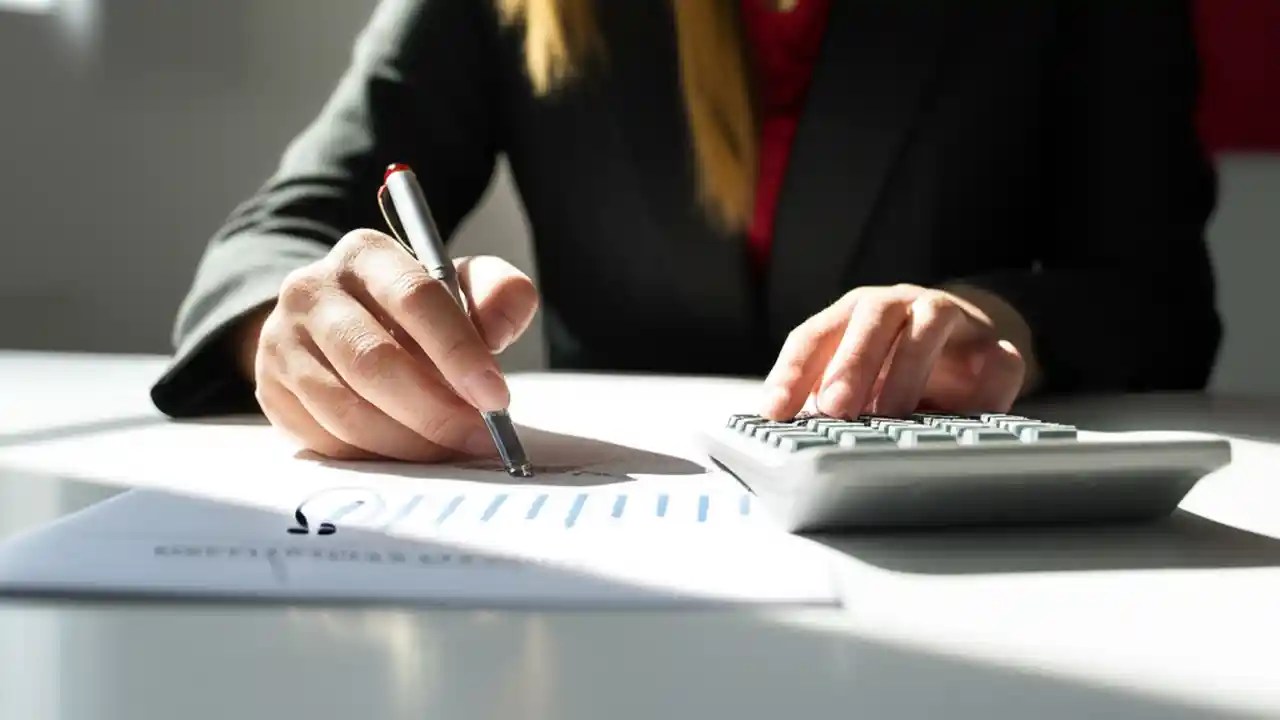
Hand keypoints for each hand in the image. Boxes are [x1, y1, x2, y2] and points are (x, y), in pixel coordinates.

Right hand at [239, 229, 538, 461]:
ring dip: (408, 442)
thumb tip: (497, 331)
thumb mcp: (464, 286)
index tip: (496, 396)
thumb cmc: (418, 311)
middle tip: (480, 437)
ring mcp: (282, 342)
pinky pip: (324, 439)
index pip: (414, 297)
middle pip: (374, 360)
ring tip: (450, 450)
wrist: (345, 326)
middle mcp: (312, 290)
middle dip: (435, 409)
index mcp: (366, 254)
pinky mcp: (272, 390)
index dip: (458, 351)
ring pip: (346, 408)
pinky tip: (409, 455)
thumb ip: (498, 294)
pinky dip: (375, 457)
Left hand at [760, 284, 1027, 419]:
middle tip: (835, 408)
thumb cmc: (897, 367)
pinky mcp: (997, 345)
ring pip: (930, 322)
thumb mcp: (858, 383)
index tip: (773, 412)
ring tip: (891, 413)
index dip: (791, 373)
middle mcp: (899, 305)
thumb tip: (793, 440)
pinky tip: (970, 413)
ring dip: (908, 367)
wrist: (972, 347)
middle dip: (850, 362)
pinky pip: (998, 358)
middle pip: (871, 317)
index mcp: (853, 314)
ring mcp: (951, 318)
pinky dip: (987, 384)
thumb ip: (830, 401)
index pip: (814, 336)